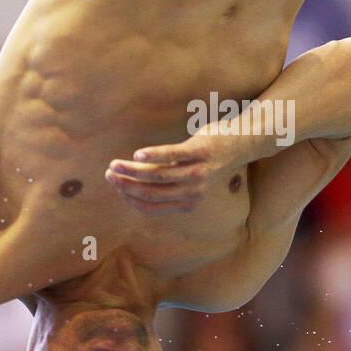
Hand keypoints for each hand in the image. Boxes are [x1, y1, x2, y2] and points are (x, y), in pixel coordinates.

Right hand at [106, 127, 250, 214]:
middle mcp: (192, 191)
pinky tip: (137, 155)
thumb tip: (136, 186)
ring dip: (132, 172)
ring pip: (158, 176)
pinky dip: (153, 156)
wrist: (241, 143)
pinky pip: (172, 156)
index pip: (152, 206)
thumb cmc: (209, 161)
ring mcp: (196, 172)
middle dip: (126, 186)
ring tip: (115, 165)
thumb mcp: (192, 181)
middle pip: (151, 193)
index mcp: (188, 202)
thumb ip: (169, 186)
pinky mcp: (198, 151)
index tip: (115, 187)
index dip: (130, 199)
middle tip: (109, 175)